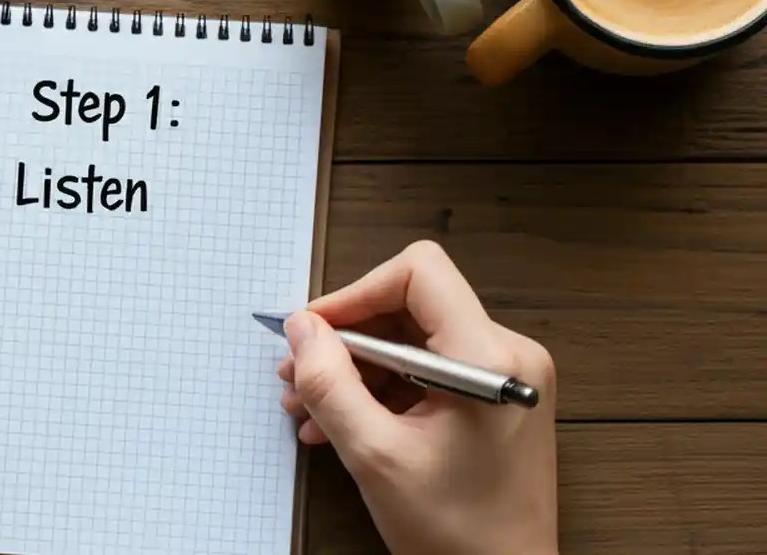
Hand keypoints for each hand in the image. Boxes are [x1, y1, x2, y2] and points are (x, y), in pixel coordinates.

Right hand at [278, 241, 557, 554]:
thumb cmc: (460, 534)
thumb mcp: (375, 455)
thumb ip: (330, 384)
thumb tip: (301, 329)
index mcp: (488, 358)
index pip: (418, 273)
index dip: (356, 293)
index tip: (314, 329)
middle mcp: (505, 354)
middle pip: (409, 306)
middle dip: (346, 338)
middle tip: (298, 371)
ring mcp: (501, 376)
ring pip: (411, 340)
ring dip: (354, 368)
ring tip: (308, 404)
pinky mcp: (491, 398)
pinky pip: (424, 370)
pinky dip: (379, 389)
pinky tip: (338, 421)